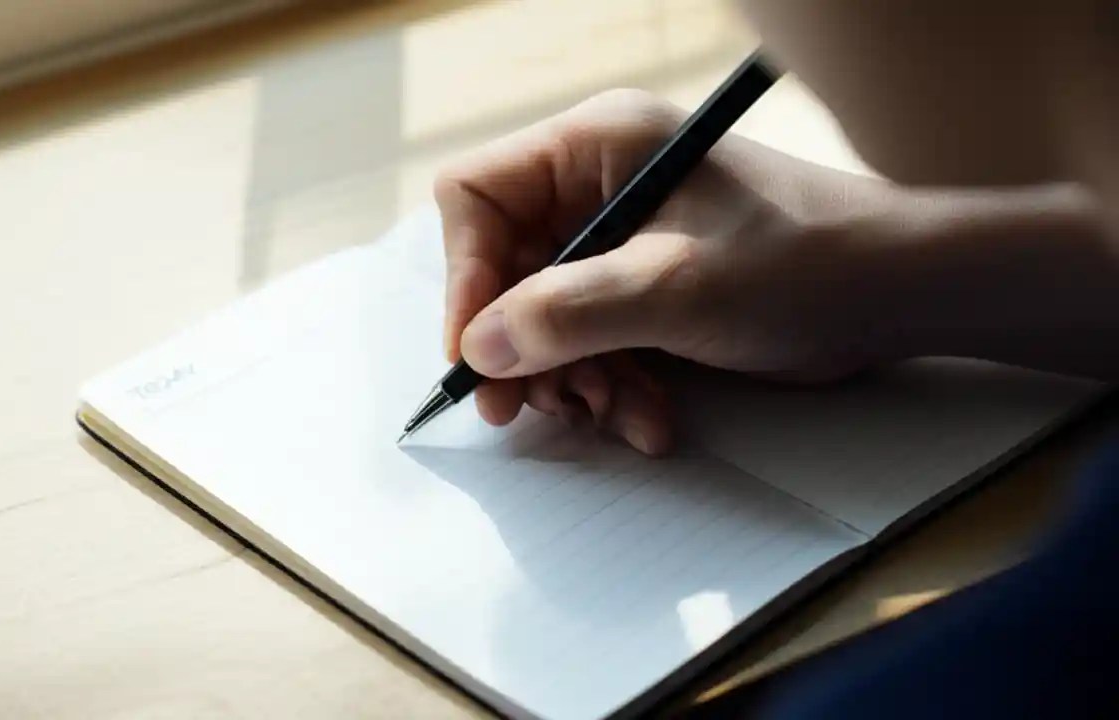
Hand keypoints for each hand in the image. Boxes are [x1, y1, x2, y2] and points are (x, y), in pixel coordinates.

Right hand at [436, 89, 899, 454]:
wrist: (899, 295)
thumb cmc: (803, 262)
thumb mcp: (674, 288)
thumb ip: (567, 314)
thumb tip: (480, 347)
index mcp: (595, 148)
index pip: (477, 197)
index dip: (465, 276)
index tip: (478, 351)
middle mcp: (598, 186)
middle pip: (506, 268)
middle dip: (522, 347)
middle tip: (525, 411)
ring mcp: (623, 240)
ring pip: (547, 318)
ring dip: (574, 379)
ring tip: (620, 415)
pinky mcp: (648, 288)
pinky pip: (594, 341)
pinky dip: (613, 385)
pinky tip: (650, 418)